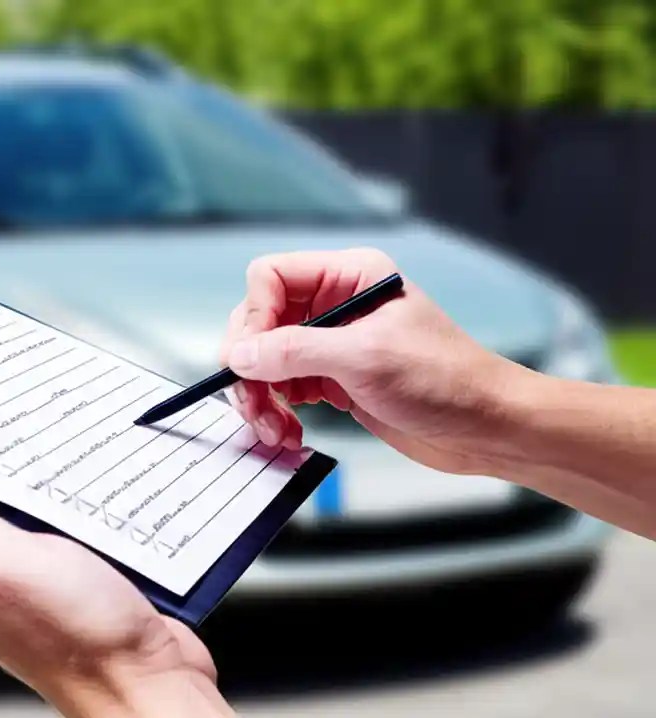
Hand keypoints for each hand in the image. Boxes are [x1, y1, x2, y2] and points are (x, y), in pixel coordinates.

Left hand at [0, 455, 234, 717]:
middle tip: (22, 424)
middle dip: (5, 465)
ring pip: (37, 512)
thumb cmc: (80, 639)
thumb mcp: (1, 563)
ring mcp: (43, 581)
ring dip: (51, 484)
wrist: (152, 683)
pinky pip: (79, 528)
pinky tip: (101, 489)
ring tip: (66, 452)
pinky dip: (88, 506)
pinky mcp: (87, 579)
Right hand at [220, 248, 519, 475]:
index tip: (252, 358)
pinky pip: (283, 388)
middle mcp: (336, 303)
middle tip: (252, 403)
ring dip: (260, 396)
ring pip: (266, 360)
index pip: (271, 277)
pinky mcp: (333, 378)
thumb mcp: (364, 358)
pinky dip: (277, 411)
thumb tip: (240, 354)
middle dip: (250, 366)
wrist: (486, 428)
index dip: (255, 316)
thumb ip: (295, 351)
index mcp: (349, 276)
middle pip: (261, 322)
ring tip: (273, 429)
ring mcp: (333, 342)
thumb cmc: (446, 381)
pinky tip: (288, 432)